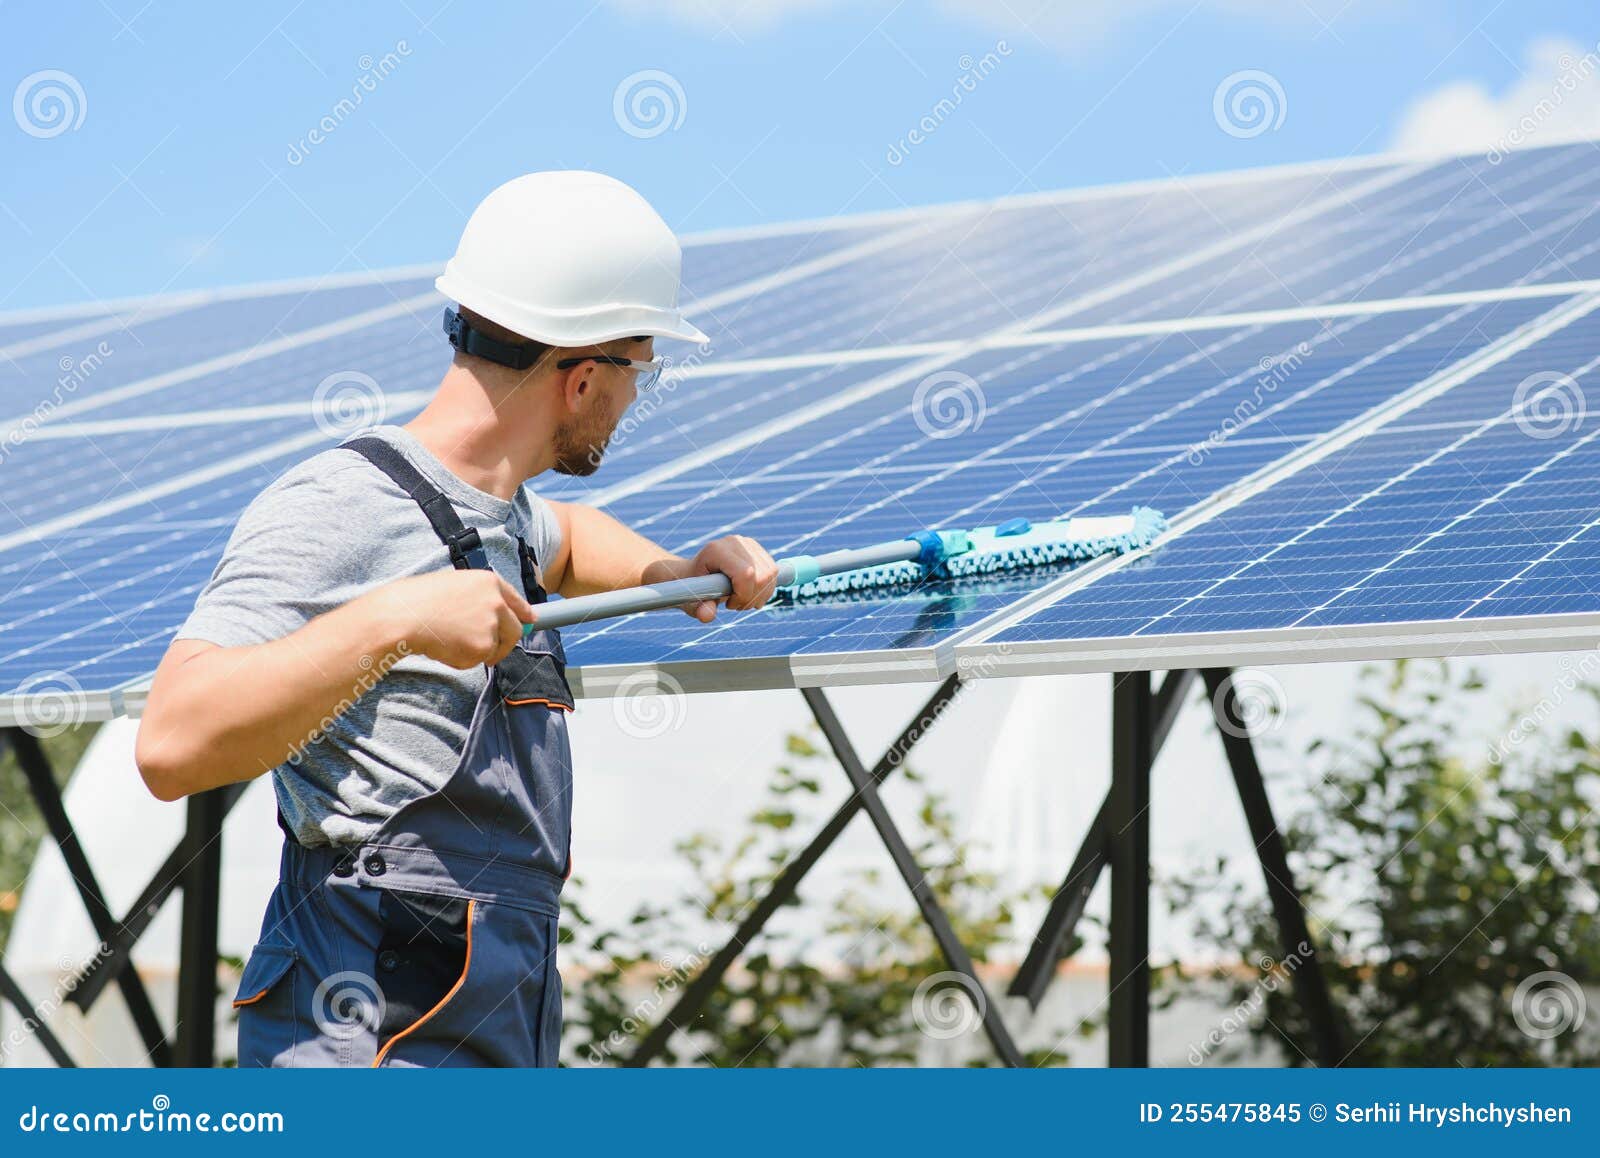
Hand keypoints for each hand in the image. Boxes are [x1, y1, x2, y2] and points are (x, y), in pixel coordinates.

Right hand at [368, 570, 534, 667]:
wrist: (404, 616)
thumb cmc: (419, 599)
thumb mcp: (454, 585)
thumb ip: (478, 598)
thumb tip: (495, 615)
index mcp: (489, 582)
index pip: (517, 601)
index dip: (524, 613)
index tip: (529, 621)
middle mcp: (496, 603)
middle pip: (515, 630)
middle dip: (506, 643)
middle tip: (491, 649)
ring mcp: (491, 626)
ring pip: (495, 648)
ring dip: (478, 650)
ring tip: (450, 639)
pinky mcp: (482, 647)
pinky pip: (478, 660)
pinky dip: (463, 659)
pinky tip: (445, 646)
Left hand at [679, 535, 779, 621]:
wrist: (695, 575)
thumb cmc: (693, 590)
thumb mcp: (692, 602)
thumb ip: (700, 609)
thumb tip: (706, 616)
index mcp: (716, 551)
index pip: (746, 573)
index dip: (744, 595)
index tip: (729, 605)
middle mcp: (735, 542)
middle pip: (762, 575)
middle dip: (752, 597)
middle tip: (736, 605)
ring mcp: (748, 543)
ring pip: (771, 574)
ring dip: (760, 595)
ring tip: (741, 600)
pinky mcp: (757, 549)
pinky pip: (773, 572)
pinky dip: (765, 589)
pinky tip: (750, 594)